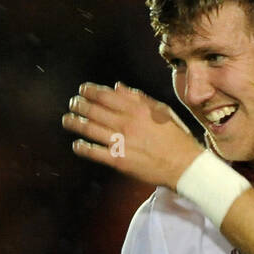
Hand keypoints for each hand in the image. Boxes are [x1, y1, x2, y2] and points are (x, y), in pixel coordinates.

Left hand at [62, 82, 202, 188]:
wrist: (184, 166)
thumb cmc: (176, 137)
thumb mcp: (161, 111)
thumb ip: (138, 98)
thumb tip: (117, 87)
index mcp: (136, 109)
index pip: (103, 95)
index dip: (88, 90)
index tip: (82, 90)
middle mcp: (125, 123)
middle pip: (91, 109)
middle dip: (78, 104)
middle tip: (73, 104)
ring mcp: (120, 142)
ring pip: (88, 128)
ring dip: (74, 122)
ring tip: (68, 120)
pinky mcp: (118, 160)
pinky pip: (93, 152)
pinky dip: (81, 147)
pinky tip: (77, 144)